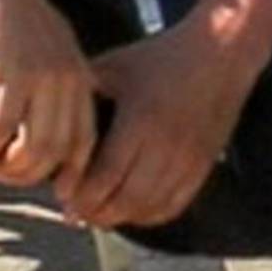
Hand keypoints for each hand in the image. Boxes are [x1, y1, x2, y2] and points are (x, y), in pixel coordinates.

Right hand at [0, 0, 102, 192]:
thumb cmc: (14, 15)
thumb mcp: (44, 53)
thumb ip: (50, 88)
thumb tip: (43, 131)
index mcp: (81, 79)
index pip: (85, 143)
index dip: (69, 175)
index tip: (53, 197)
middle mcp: (70, 82)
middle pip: (59, 152)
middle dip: (29, 175)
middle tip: (1, 177)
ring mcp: (45, 77)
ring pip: (35, 146)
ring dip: (8, 167)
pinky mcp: (15, 72)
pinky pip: (5, 126)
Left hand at [57, 32, 240, 234]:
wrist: (221, 52)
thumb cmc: (163, 56)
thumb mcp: (116, 66)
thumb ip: (85, 92)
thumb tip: (51, 114)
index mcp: (140, 121)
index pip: (105, 177)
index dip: (81, 194)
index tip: (63, 197)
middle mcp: (166, 146)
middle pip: (126, 200)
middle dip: (97, 213)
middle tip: (77, 213)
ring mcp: (188, 159)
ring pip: (151, 208)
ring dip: (122, 218)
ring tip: (100, 215)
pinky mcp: (204, 165)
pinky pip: (176, 205)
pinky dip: (151, 215)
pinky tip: (134, 211)